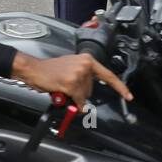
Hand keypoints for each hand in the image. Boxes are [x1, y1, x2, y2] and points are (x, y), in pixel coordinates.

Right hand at [12, 52, 131, 108]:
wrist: (33, 69)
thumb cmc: (49, 69)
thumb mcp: (71, 67)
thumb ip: (83, 78)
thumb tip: (87, 97)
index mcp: (87, 60)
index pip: (108, 75)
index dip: (120, 87)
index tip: (128, 95)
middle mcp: (85, 66)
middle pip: (92, 90)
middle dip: (81, 92)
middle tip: (66, 84)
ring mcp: (78, 75)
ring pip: (84, 96)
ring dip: (74, 96)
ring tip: (62, 86)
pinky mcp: (71, 84)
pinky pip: (77, 100)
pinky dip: (71, 102)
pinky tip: (62, 93)